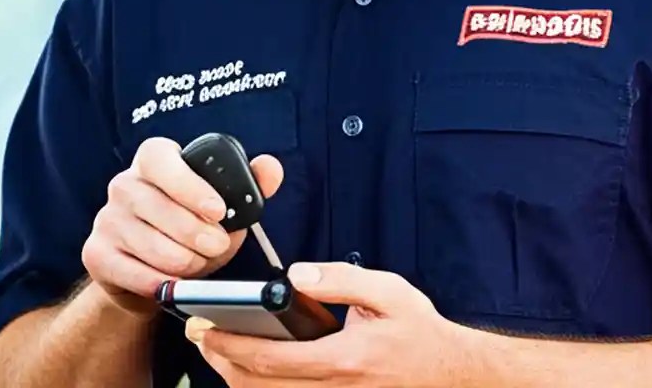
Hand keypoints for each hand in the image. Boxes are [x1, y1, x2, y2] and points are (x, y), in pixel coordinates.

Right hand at [81, 136, 282, 313]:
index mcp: (152, 161)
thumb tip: (270, 167)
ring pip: (154, 246)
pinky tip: (176, 282)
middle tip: (218, 247)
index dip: (190, 185)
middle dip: (198, 236)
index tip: (217, 210)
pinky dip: (165, 283)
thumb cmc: (186, 228)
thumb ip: (247, 185)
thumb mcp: (219, 206)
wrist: (144, 269)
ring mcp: (106, 219)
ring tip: (198, 264)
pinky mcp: (97, 253)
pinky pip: (137, 274)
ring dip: (186, 263)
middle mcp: (123, 185)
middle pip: (160, 209)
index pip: (161, 160)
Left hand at [188, 262, 478, 387]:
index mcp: (343, 359)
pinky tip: (251, 369)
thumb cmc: (419, 332)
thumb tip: (295, 275)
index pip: (269, 358)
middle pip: (258, 387)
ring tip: (218, 350)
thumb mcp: (388, 292)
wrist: (452, 374)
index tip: (204, 328)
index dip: (229, 346)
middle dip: (221, 362)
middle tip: (199, 336)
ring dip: (236, 378)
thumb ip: (340, 279)